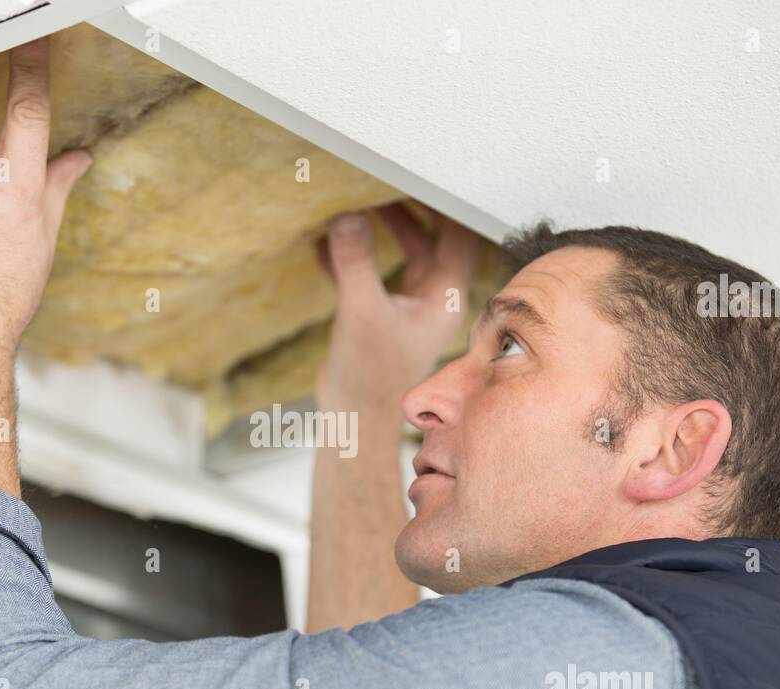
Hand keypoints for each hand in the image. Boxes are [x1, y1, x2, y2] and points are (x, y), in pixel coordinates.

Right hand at [315, 203, 479, 409]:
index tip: (421, 181)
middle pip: (428, 241)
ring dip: (378, 232)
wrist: (352, 416)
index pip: (456, 238)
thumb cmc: (370, 374)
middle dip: (405, 213)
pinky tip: (323, 243)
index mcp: (445, 298)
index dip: (442, 207)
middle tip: (383, 184)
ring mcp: (407, 308)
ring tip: (354, 204)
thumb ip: (356, 261)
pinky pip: (370, 275)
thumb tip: (348, 218)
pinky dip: (350, 258)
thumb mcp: (362, 309)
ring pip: (399, 257)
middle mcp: (431, 300)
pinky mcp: (381, 317)